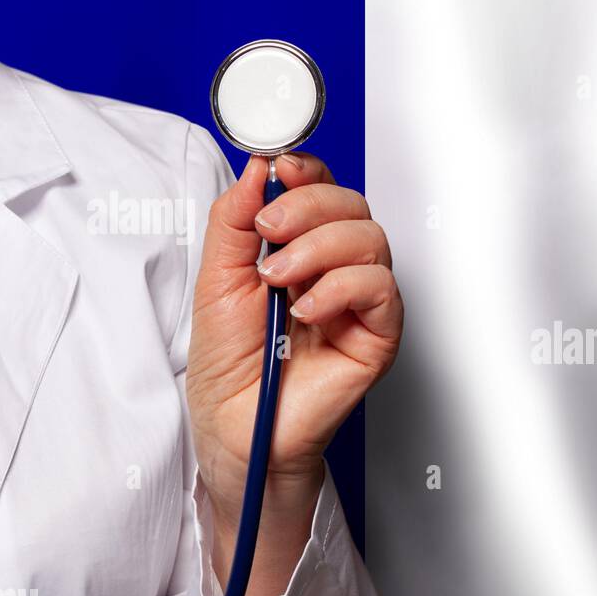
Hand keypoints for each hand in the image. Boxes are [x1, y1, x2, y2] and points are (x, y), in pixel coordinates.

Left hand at [186, 153, 401, 595]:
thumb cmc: (229, 366)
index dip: (311, 170)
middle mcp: (337, 270)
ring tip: (281, 283)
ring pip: (370, 239)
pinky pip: (380, 287)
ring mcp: (360, 302)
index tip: (282, 169)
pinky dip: (341, 288)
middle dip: (309, 208)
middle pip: (353, 206)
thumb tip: (255, 169)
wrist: (236, 427)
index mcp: (301, 251)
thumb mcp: (216, 277)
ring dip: (320, 249)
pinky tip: (308, 311)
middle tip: (270, 234)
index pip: (324, 191)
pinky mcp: (378, 334)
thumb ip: (232, 219)